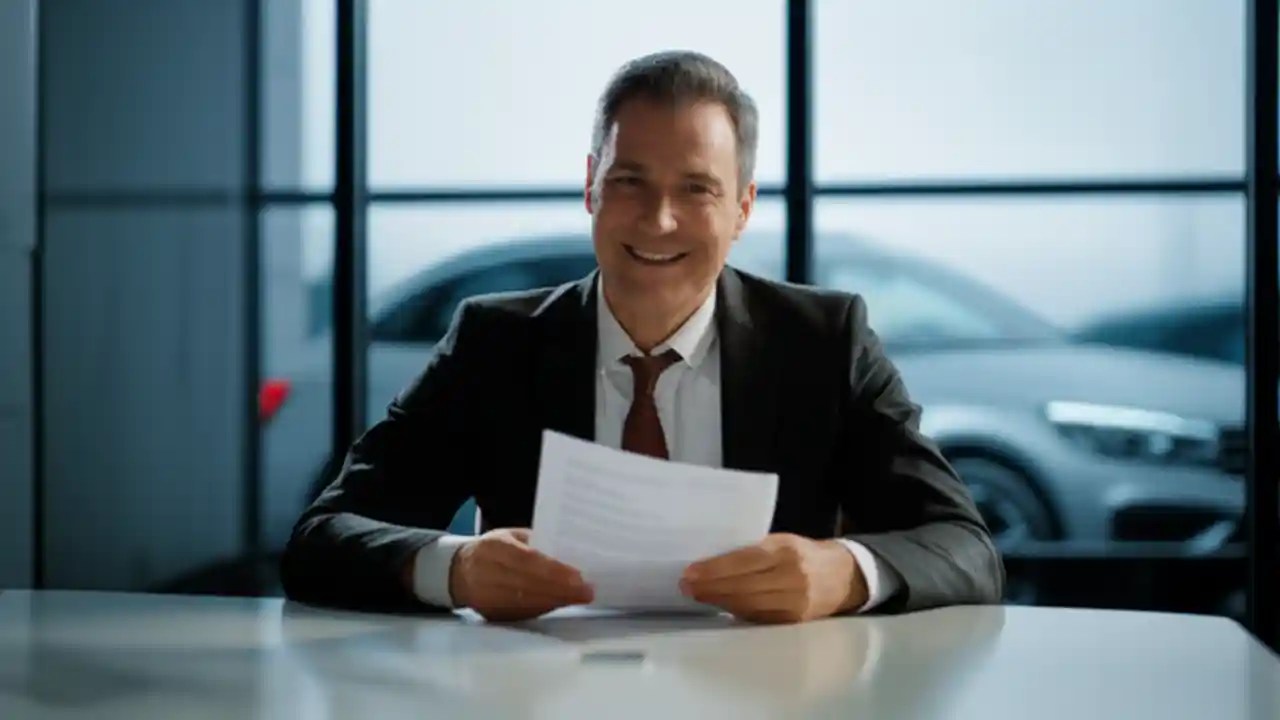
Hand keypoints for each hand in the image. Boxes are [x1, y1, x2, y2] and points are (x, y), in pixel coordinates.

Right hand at [449, 528, 593, 621]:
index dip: (553, 571)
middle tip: (586, 591)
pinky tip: (559, 604)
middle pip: (529, 584)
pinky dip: (543, 609)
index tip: (577, 576)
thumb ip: (534, 542)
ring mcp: (486, 596)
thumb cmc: (492, 549)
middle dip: (560, 589)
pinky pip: (521, 613)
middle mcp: (486, 572)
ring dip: (555, 601)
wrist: (457, 572)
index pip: (527, 560)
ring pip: (526, 602)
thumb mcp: (509, 536)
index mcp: (493, 547)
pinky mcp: (490, 614)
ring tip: (578, 597)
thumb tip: (568, 551)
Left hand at [680, 534, 867, 623]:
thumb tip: (711, 558)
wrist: (843, 576)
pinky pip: (758, 617)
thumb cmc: (803, 553)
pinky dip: (736, 611)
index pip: (744, 561)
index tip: (690, 572)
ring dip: (719, 601)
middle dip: (711, 588)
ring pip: (748, 605)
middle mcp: (792, 578)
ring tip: (698, 595)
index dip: (715, 569)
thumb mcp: (781, 541)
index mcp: (786, 551)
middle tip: (687, 587)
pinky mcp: (793, 621)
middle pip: (743, 587)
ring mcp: (794, 603)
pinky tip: (720, 606)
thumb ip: (752, 548)